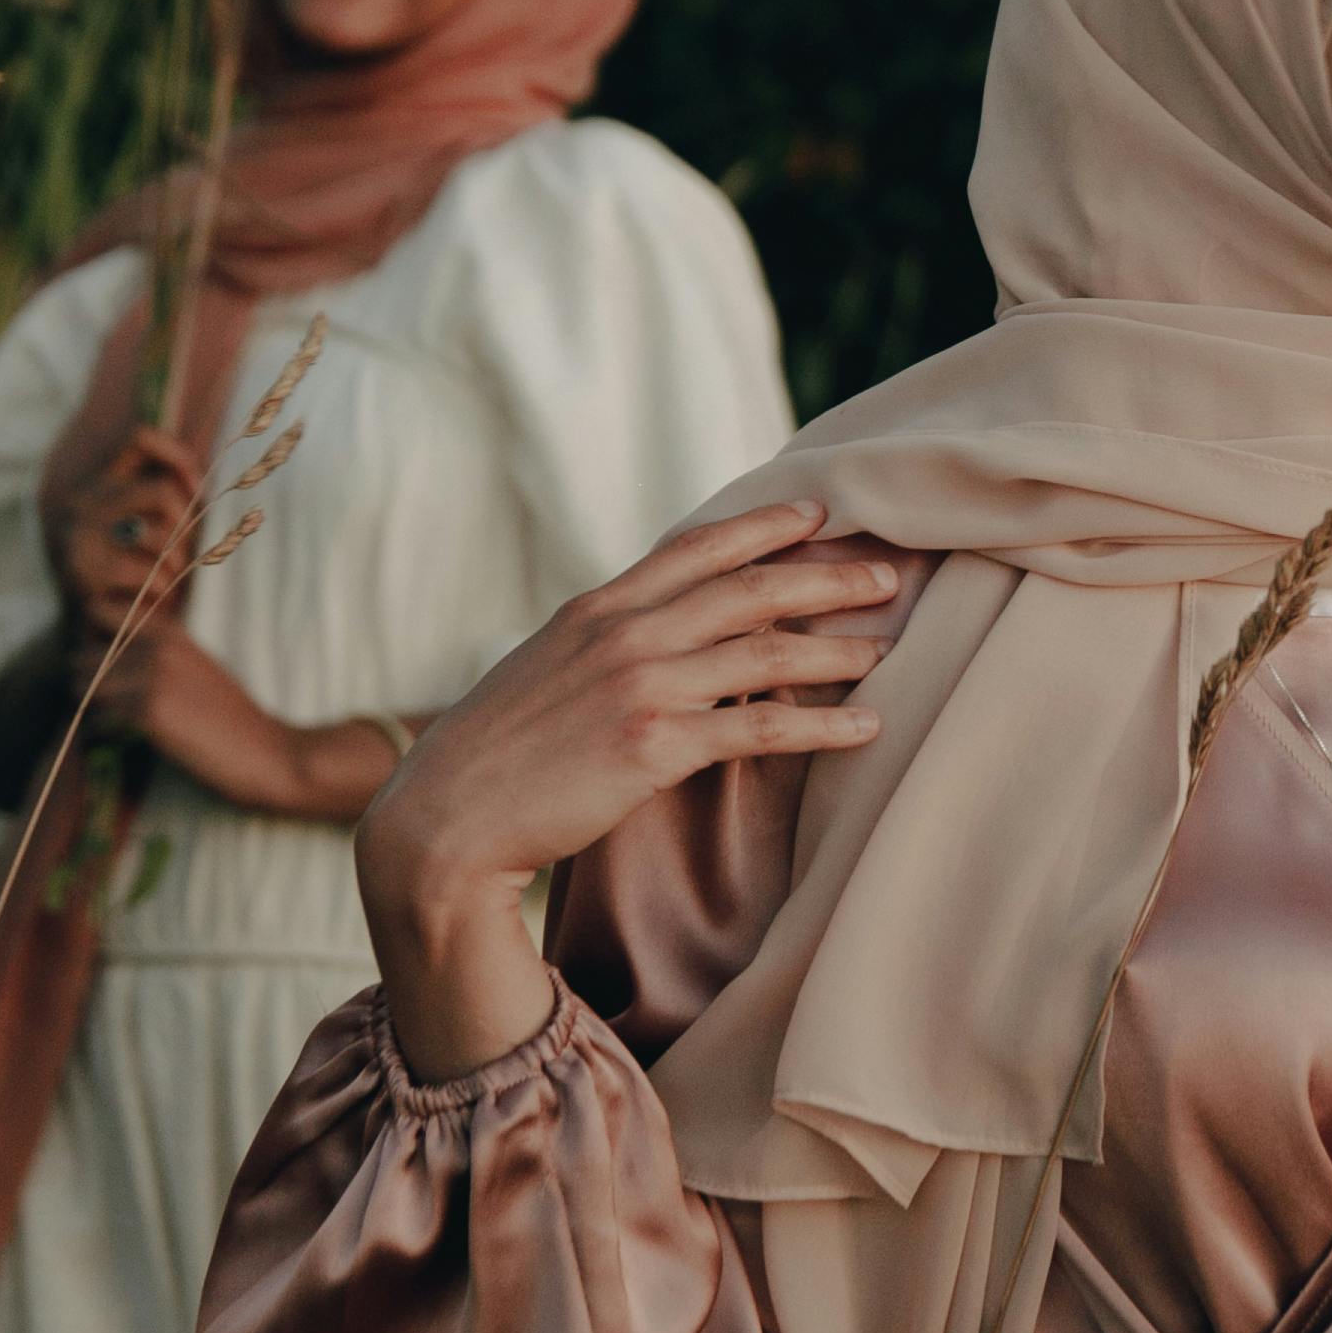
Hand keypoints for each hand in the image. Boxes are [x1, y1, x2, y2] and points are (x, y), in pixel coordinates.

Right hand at [43, 421, 204, 650]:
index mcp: (97, 486)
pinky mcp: (83, 578)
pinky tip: (151, 605)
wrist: (98, 642)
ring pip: (161, 536)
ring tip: (166, 584)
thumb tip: (202, 471)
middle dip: (187, 526)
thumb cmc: (140, 581)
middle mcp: (79, 506)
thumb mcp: (156, 532)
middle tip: (183, 556)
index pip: (140, 437)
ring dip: (177, 567)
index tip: (196, 486)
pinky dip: (164, 595)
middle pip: (162, 492)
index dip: (178, 456)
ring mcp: (77, 541)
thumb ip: (171, 497)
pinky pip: (152, 576)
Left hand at [104, 624, 404, 827]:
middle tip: (101, 704)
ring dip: (88, 707)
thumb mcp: (197, 667)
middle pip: (81, 651)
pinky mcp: (149, 711)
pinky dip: (102, 732)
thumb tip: (108, 657)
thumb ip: (158, 653)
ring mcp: (152, 676)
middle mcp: (157, 645)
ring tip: (109, 723)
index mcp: (169, 630)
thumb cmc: (233, 717)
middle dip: (83, 678)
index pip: (98, 609)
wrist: (267, 752)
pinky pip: (97, 717)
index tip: (100, 663)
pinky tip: (122, 741)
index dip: (89, 636)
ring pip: (81, 685)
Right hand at [358, 501, 900, 1078]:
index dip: (763, 526)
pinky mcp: (653, 745)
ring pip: (765, 649)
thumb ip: (599, 643)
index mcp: (597, 608)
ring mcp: (640, 685)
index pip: (695, 547)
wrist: (443, 819)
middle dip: (827, 578)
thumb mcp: (542, 671)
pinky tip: (865, 725)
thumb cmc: (492, 755)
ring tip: (888, 646)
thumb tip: (649, 633)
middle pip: (749, 588)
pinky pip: (760, 726)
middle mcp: (624, 633)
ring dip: (837, 647)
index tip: (819, 513)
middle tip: (888, 576)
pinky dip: (822, 723)